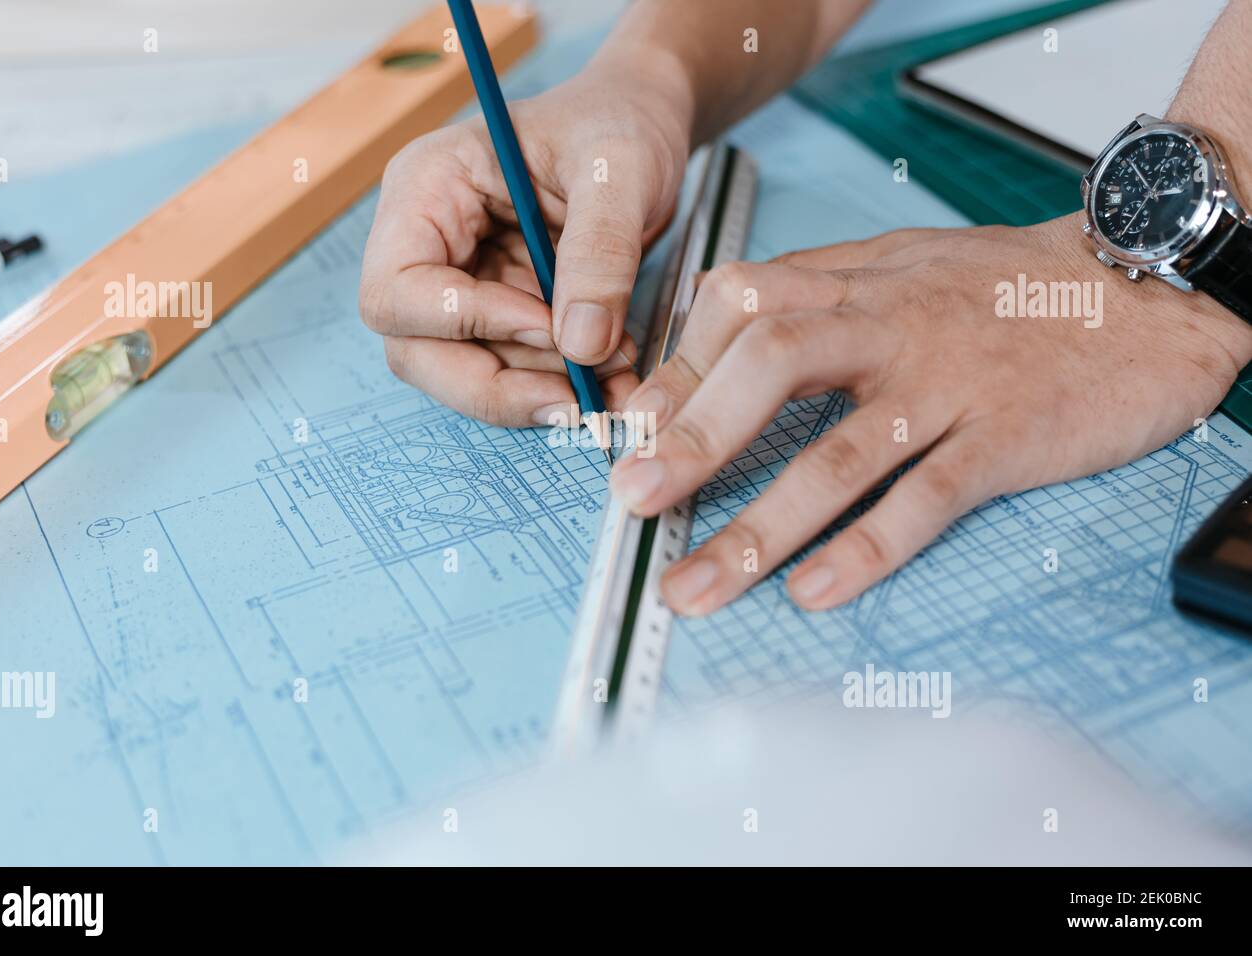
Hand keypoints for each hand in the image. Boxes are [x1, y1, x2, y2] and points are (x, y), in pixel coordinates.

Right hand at [358, 64, 691, 424]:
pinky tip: (609, 380)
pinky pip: (511, 372)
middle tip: (575, 396)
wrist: (644, 129)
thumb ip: (601, 252)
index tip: (547, 326)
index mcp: (426, 189)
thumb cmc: (619, 124)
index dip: (463, 322)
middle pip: (415, 351)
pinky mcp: (500, 315)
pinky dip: (558, 387)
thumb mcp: (619, 171)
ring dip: (537, 390)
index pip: (397, 289)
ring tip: (612, 378)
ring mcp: (460, 284)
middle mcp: (428, 244)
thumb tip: (581, 345)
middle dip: (496, 383)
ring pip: (463, 374)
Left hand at [610, 215, 1251, 614]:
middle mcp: (893, 325)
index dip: (681, 366)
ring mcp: (950, 382)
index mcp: (860, 280)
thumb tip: (720, 342)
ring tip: (698, 585)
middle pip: (774, 362)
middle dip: (697, 435)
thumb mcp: (904, 264)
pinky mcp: (1006, 437)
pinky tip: (814, 591)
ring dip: (760, 525)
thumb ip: (820, 296)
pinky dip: (867, 547)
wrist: (1147, 290)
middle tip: (636, 500)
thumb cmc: (1011, 288)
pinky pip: (926, 497)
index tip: (635, 427)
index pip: (744, 302)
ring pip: (840, 451)